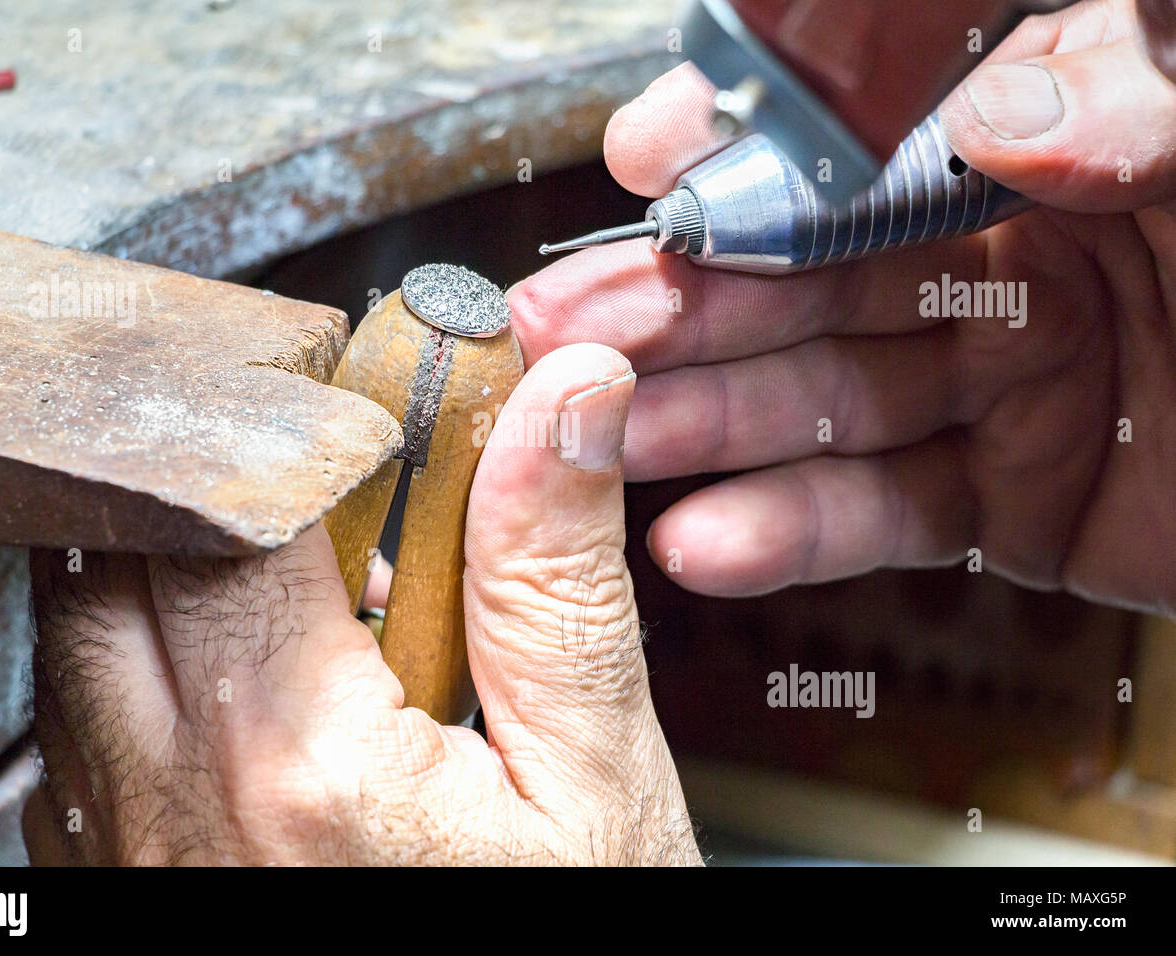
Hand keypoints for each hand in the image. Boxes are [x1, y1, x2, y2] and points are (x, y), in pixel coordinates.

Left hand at [22, 344, 700, 865]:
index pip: (241, 497)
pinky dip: (145, 659)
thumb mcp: (594, 791)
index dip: (302, 417)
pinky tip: (250, 682)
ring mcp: (126, 849)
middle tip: (342, 495)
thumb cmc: (560, 954)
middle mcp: (177, 805)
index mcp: (304, 762)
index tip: (363, 399)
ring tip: (306, 589)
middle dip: (236, 482)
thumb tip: (561, 406)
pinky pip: (78, 719)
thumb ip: (556, 586)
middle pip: (136, 542)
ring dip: (180, 563)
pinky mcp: (114, 878)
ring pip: (85, 621)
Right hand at [510, 0, 1175, 617]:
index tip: (653, 153)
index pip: (874, 132)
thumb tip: (1014, 113)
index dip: (757, 144)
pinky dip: (791, 533)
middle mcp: (1009, 258)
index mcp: (1058, 145)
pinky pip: (885, 515)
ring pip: (826, 402)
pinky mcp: (1006, 504)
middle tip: (568, 325)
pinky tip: (706, 538)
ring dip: (708, 426)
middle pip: (813, 278)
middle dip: (684, 304)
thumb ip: (1147, 103)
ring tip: (601, 441)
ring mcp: (1002, 385)